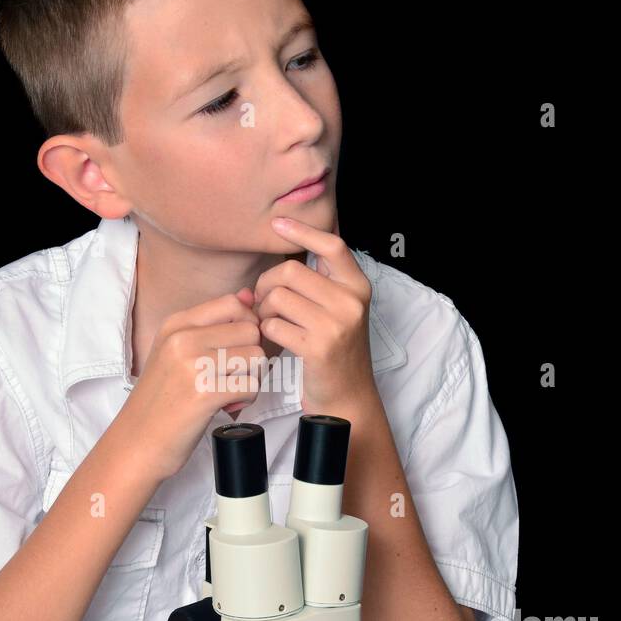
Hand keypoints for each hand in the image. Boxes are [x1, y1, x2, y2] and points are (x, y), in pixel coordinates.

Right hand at [118, 287, 267, 480]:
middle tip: (232, 377)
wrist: (137, 443)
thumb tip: (249, 295)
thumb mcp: (176, 352)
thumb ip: (211, 324)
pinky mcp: (204, 394)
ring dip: (251, 378)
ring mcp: (192, 365)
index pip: (233, 303)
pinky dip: (247, 399)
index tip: (234, 349)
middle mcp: (182, 339)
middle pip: (251, 330)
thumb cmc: (162, 399)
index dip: (246, 326)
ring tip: (228, 392)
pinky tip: (227, 406)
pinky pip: (252, 385)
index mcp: (175, 324)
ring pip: (256, 357)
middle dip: (251, 356)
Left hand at [254, 217, 375, 413]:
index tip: (278, 223)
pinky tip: (273, 340)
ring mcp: (336, 324)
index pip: (331, 245)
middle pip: (291, 270)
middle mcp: (351, 301)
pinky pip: (273, 325)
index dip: (302, 230)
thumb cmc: (335, 350)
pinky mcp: (318, 348)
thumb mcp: (339, 309)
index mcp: (357, 286)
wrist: (348, 396)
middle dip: (266, 285)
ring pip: (278, 297)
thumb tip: (283, 246)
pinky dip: (265, 331)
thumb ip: (320, 281)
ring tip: (268, 322)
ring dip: (263, 310)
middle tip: (264, 302)